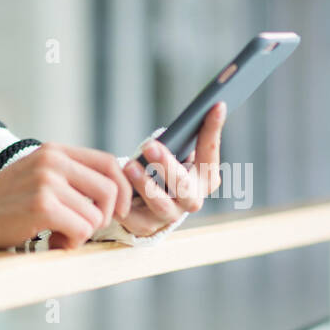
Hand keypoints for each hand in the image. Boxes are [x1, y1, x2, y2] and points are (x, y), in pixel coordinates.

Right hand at [0, 142, 134, 249]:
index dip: (123, 189)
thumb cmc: (7, 203)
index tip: (120, 210)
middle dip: (104, 217)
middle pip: (109, 190)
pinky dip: (71, 243)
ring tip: (57, 234)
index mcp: (54, 151)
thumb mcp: (38, 175)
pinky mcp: (42, 205)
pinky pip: (80, 230)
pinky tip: (51, 240)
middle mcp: (52, 161)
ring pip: (95, 216)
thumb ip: (70, 176)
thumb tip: (114, 190)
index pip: (108, 163)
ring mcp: (46, 181)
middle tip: (83, 228)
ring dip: (81, 234)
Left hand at [116, 101, 226, 237]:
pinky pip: (132, 215)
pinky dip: (122, 200)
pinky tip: (114, 184)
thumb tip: (215, 104)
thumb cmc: (166, 168)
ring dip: (144, 184)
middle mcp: (192, 200)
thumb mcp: (180, 150)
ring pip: (159, 203)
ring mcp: (169, 215)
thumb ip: (194, 133)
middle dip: (167, 164)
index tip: (216, 104)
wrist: (147, 205)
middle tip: (151, 146)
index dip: (213, 128)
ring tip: (130, 166)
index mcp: (206, 178)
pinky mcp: (144, 225)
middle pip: (183, 185)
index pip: (210, 151)